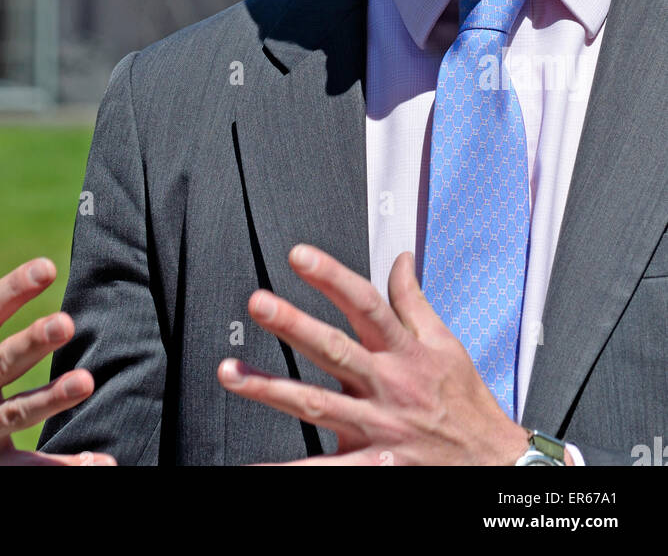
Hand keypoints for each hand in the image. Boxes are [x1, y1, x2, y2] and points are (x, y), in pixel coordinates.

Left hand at [217, 245, 531, 465]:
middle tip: (257, 302)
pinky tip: (251, 467)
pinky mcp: (375, 467)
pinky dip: (286, 471)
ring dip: (269, 388)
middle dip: (294, 325)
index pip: (365, 304)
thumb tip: (400, 257)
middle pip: (334, 349)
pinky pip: (324, 472)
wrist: (496, 467)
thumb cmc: (467, 403)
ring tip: (230, 373)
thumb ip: (414, 301)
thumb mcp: (447, 344)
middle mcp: (388, 386)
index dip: (333, 277)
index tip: (298, 254)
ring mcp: (379, 428)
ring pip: (316, 405)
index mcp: (403, 351)